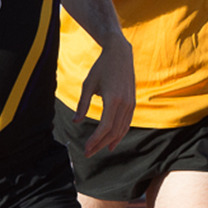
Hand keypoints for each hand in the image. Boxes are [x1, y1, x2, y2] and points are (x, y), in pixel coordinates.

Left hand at [76, 37, 134, 155]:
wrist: (120, 53)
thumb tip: (75, 122)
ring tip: (98, 150)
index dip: (95, 139)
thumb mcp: (88, 84)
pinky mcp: (132, 102)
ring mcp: (131, 103)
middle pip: (113, 131)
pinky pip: (126, 123)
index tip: (86, 148)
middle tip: (88, 153)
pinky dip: (119, 134)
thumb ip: (82, 104)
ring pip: (122, 129)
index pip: (105, 126)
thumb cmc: (101, 67)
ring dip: (109, 142)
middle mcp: (125, 103)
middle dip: (100, 144)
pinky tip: (111, 142)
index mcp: (113, 99)